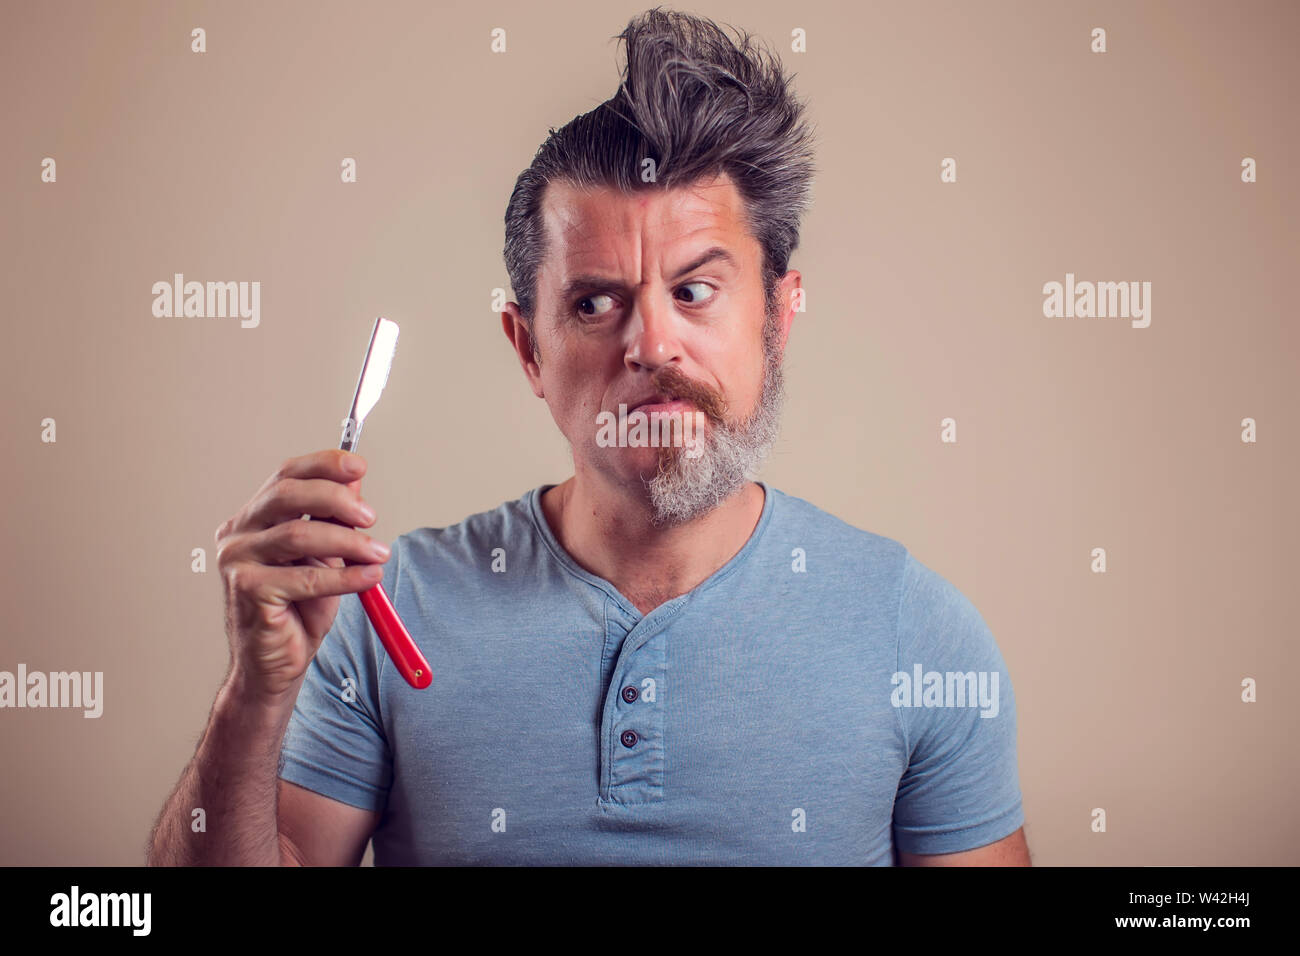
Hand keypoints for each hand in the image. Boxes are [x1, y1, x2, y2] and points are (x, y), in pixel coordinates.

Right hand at [214, 449, 389, 699]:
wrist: (276, 664)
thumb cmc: (299, 609)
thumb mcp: (325, 556)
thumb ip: (333, 521)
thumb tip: (355, 482)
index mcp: (252, 518)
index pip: (286, 476)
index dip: (323, 465)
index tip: (359, 465)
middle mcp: (237, 534)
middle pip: (287, 496)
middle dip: (336, 499)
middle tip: (371, 515)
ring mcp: (237, 562)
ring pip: (298, 536)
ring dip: (348, 542)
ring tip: (379, 552)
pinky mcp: (248, 591)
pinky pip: (306, 577)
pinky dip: (345, 576)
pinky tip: (368, 576)